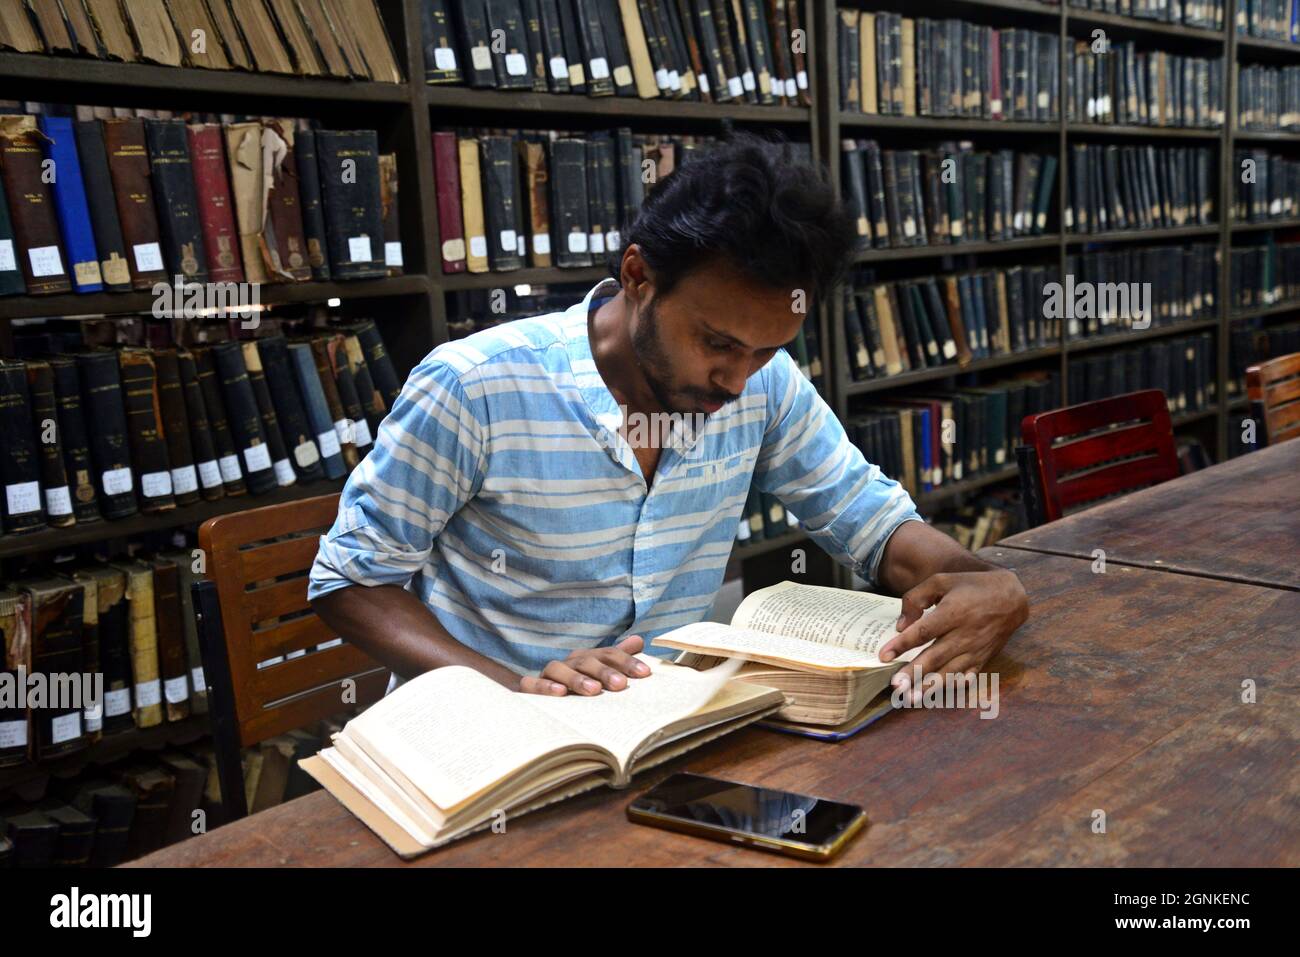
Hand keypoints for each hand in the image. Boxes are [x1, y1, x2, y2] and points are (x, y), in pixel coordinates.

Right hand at [518, 635, 651, 695]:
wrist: (539, 696)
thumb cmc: (576, 686)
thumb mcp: (598, 671)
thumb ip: (617, 658)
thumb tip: (639, 640)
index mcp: (586, 658)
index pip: (608, 654)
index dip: (626, 661)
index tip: (645, 673)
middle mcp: (568, 663)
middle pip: (586, 661)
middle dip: (604, 671)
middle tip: (620, 684)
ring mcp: (548, 674)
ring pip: (559, 669)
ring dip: (577, 678)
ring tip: (594, 690)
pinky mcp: (529, 688)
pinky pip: (532, 684)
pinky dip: (544, 686)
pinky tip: (560, 693)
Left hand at [879, 569, 1027, 702]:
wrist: (1011, 598)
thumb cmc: (971, 586)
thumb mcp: (941, 580)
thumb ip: (916, 599)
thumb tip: (901, 626)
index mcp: (953, 612)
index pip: (923, 632)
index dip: (902, 644)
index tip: (884, 656)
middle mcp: (964, 634)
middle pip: (935, 657)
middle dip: (914, 673)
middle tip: (895, 686)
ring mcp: (975, 649)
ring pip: (949, 672)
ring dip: (929, 686)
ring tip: (911, 699)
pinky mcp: (983, 659)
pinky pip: (967, 675)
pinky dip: (954, 686)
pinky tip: (941, 694)